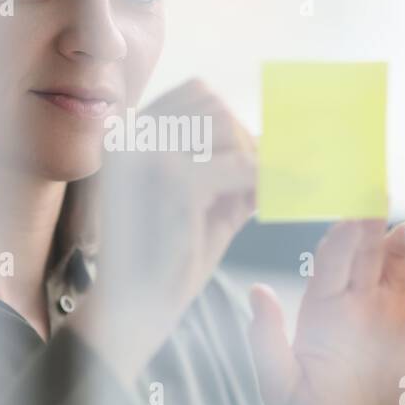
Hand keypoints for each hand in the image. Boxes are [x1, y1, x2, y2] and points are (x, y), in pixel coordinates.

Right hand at [74, 79, 256, 381]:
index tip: (259, 153)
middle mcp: (133, 135)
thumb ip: (233, 174)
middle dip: (245, 139)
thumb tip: (278, 146)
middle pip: (215, 104)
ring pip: (229, 128)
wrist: (126, 311)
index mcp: (131, 135)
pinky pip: (243, 166)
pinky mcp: (174, 181)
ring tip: (258, 196)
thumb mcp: (202, 206)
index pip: (197, 92)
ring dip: (253, 161)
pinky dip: (264, 181)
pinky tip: (268, 203)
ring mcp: (150, 153)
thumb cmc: (162, 262)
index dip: (235, 121)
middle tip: (264, 178)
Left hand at [247, 219, 404, 404]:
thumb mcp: (282, 393)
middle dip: (375, 219)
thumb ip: (268, 343)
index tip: (351, 208)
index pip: (332, 256)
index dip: (342, 230)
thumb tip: (256, 292)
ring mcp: (394, 316)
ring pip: (402, 260)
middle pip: (368, 247)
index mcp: (322, 310)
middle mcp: (358, 304)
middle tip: (381, 195)